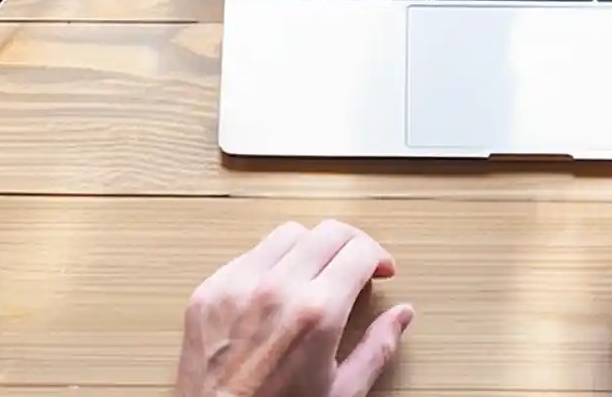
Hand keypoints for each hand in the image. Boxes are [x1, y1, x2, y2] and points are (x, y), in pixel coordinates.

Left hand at [175, 220, 414, 396]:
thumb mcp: (342, 394)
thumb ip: (378, 348)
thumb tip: (403, 314)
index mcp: (317, 314)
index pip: (359, 251)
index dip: (379, 256)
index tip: (382, 270)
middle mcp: (277, 289)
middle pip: (328, 232)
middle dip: (352, 243)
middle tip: (359, 265)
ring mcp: (237, 286)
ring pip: (288, 234)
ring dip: (312, 246)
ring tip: (320, 274)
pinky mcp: (208, 292)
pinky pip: (249, 255)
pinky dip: (273, 262)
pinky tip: (280, 288)